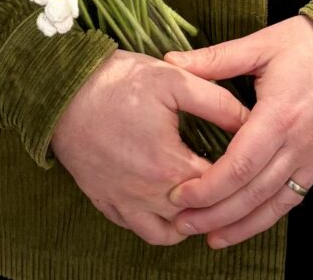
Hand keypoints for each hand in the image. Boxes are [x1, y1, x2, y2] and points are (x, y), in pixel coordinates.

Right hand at [50, 49, 249, 245]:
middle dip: (218, 198)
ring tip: (200, 193)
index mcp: (168, 165)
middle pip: (198, 214)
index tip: (245, 153)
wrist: (61, 90)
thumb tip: (250, 119)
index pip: (220, 184)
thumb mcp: (174, 79)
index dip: (238, 170)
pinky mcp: (105, 202)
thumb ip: (217, 101)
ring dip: (189, 219)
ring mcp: (124, 203)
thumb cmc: (118, 81)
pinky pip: (139, 230)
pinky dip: (158, 222)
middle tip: (230, 175)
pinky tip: (167, 200)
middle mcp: (147, 195)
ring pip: (169, 233)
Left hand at [164, 17, 312, 248]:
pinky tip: (247, 223)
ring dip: (241, 225)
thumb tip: (172, 60)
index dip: (208, 187)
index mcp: (280, 115)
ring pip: (274, 205)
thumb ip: (216, 58)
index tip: (181, 195)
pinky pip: (294, 199)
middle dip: (215, 214)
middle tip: (182, 225)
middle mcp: (299, 145)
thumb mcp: (262, 43)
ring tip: (210, 238)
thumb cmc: (312, 43)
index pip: (239, 165)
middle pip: (253, 193)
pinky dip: (268, 216)